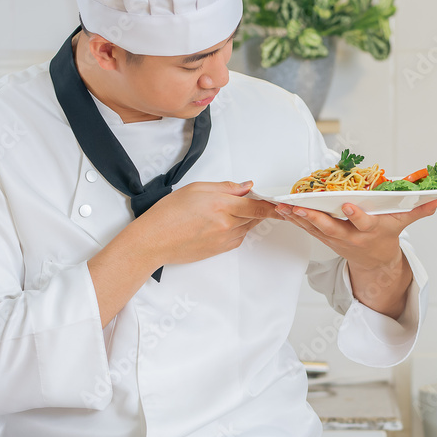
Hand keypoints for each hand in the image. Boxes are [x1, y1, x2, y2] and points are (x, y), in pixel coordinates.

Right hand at [137, 181, 276, 266]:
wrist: (153, 241)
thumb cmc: (168, 213)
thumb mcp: (196, 189)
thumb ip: (226, 187)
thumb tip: (246, 187)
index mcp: (222, 206)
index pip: (258, 206)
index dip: (273, 205)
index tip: (283, 203)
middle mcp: (227, 224)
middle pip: (255, 216)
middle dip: (259, 208)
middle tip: (255, 200)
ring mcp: (224, 239)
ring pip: (247, 227)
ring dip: (247, 218)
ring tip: (230, 210)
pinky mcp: (220, 250)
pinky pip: (238, 237)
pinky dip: (238, 228)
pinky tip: (225, 222)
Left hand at [274, 198, 436, 270]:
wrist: (374, 262)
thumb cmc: (387, 235)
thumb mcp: (404, 223)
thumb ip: (420, 209)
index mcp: (370, 231)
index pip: (363, 222)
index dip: (356, 215)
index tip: (348, 204)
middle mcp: (351, 236)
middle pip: (332, 227)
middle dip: (316, 219)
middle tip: (302, 208)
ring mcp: (335, 239)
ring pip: (314, 228)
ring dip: (297, 218)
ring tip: (283, 204)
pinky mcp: (323, 238)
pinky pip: (306, 228)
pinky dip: (293, 219)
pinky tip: (281, 208)